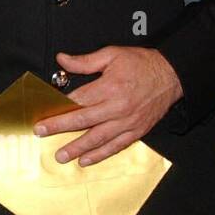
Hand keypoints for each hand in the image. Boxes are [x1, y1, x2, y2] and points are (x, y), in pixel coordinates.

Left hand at [35, 47, 182, 165]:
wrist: (173, 75)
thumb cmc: (142, 64)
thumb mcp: (112, 55)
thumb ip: (85, 61)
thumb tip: (62, 60)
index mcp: (110, 87)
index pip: (78, 100)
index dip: (59, 107)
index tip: (44, 112)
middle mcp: (118, 107)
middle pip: (83, 120)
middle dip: (60, 127)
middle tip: (42, 132)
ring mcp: (128, 122)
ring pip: (98, 138)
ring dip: (78, 148)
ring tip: (61, 155)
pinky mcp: (137, 131)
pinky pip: (116, 146)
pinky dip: (100, 155)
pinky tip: (86, 160)